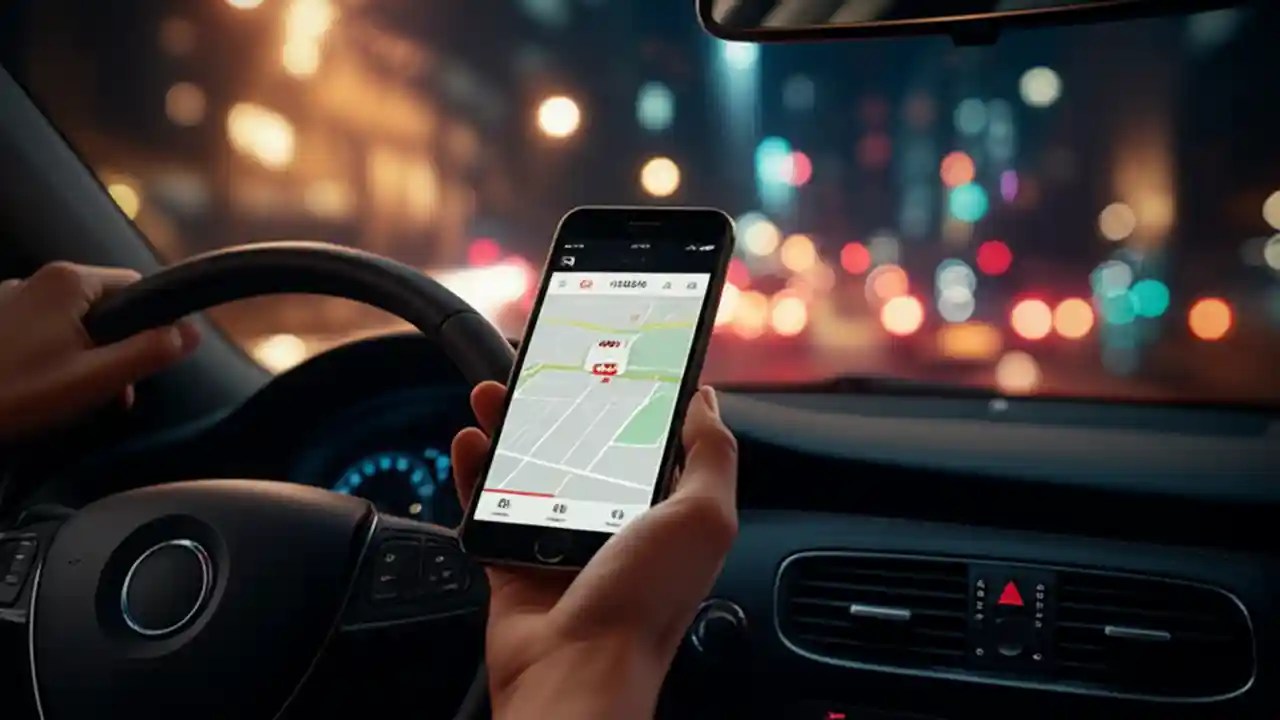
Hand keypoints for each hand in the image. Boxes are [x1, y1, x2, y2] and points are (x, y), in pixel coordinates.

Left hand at [0, 262, 199, 440]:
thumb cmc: (14, 395)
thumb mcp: (95, 379)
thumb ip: (149, 353)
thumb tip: (192, 333)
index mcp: (68, 282)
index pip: (137, 288)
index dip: (152, 326)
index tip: (144, 364)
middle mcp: (37, 279)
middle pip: (104, 307)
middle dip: (116, 348)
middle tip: (110, 392)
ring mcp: (9, 299)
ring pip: (72, 322)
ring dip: (84, 355)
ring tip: (71, 396)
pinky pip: (40, 331)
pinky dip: (52, 356)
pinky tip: (41, 388)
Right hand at [452, 382, 737, 719]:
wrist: (576, 669)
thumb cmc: (644, 603)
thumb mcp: (703, 518)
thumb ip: (710, 455)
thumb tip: (706, 401)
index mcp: (663, 512)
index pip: (647, 438)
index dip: (628, 396)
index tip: (607, 357)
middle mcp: (612, 523)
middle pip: (580, 444)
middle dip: (557, 403)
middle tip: (537, 369)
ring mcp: (559, 540)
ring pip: (529, 466)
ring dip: (509, 426)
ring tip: (494, 394)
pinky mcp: (513, 559)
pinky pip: (487, 505)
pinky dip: (475, 471)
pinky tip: (471, 442)